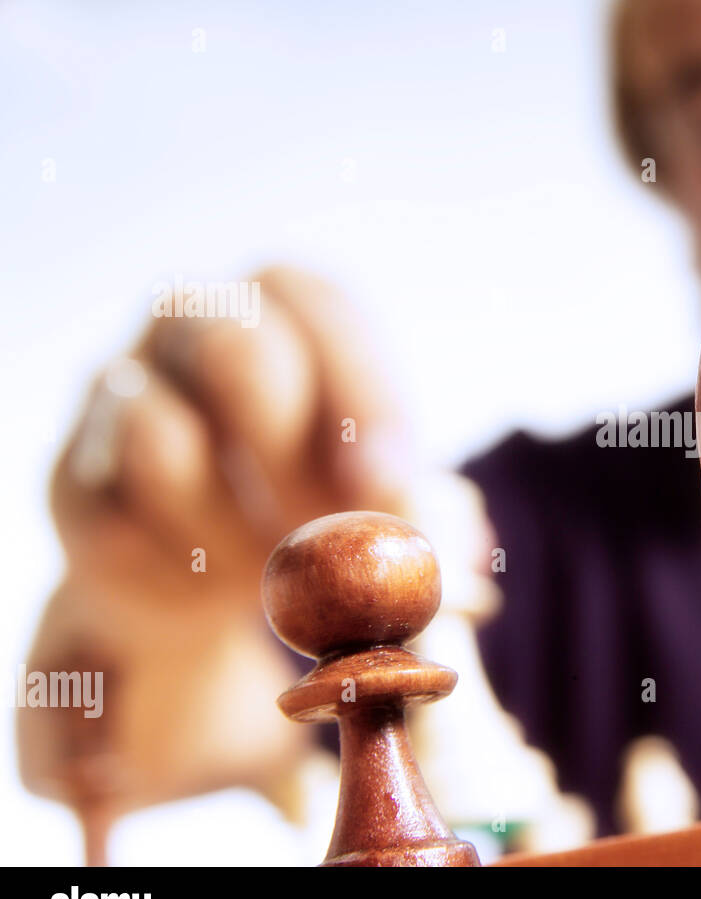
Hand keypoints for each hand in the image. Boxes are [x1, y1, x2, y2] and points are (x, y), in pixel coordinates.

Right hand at [48, 266, 413, 623]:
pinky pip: (118, 524)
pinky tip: (205, 583)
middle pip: (232, 353)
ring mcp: (121, 389)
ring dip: (229, 529)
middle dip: (288, 459)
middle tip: (322, 532)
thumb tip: (415, 532)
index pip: (320, 307)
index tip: (385, 481)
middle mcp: (195, 319)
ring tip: (265, 567)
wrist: (215, 578)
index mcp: (284, 302)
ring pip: (160, 439)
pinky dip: (180, 575)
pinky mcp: (73, 476)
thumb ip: (402, 500)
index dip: (360, 394)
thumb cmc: (321, 508)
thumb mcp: (378, 494)